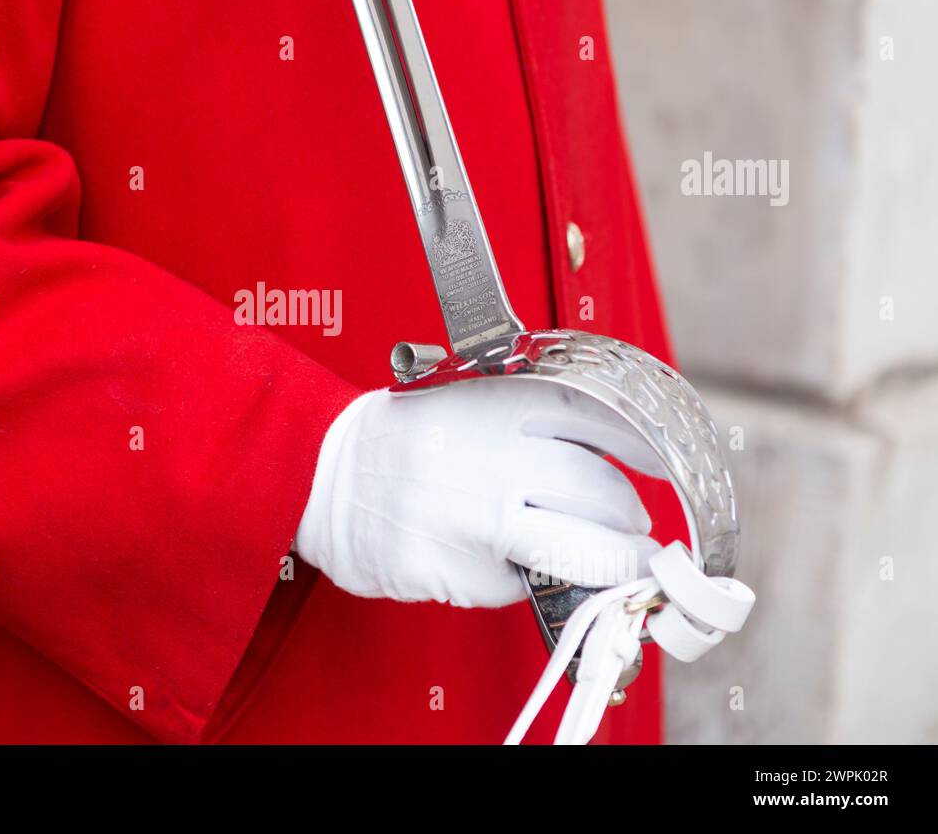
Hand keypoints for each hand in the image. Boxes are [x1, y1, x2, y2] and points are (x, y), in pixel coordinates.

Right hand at [294, 378, 663, 607]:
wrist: (320, 474)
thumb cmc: (408, 441)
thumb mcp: (469, 403)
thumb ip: (534, 425)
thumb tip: (620, 465)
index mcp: (501, 407)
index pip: (604, 422)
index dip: (648, 448)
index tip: (669, 465)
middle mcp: (494, 460)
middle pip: (605, 497)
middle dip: (630, 521)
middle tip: (634, 532)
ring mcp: (474, 519)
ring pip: (582, 554)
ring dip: (612, 565)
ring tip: (619, 565)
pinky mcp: (454, 571)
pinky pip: (516, 587)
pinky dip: (516, 578)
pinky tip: (488, 556)